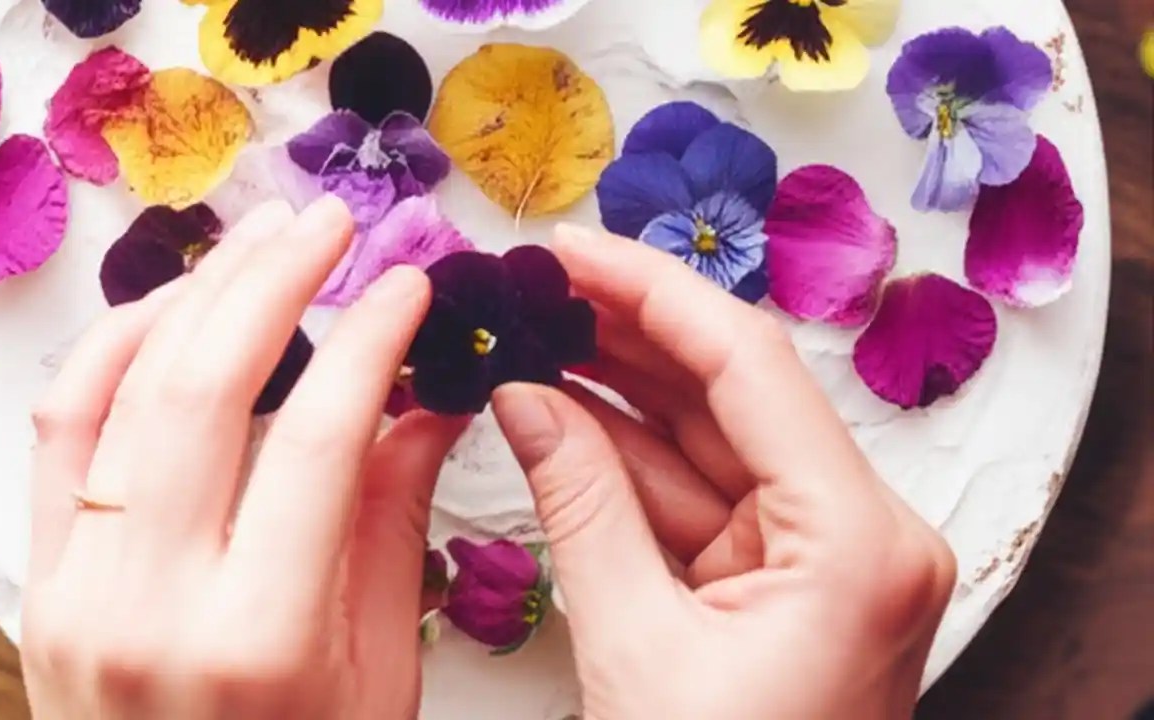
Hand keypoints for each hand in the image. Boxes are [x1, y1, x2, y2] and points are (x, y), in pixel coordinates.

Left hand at [22, 198, 465, 719]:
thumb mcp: (380, 670)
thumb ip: (397, 523)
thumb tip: (432, 397)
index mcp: (261, 637)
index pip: (323, 439)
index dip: (372, 340)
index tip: (408, 286)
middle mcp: (152, 603)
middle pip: (210, 386)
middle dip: (278, 280)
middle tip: (332, 223)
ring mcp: (78, 585)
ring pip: (126, 387)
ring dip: (199, 292)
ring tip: (263, 240)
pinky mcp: (41, 574)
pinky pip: (63, 425)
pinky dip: (115, 344)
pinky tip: (175, 302)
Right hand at [493, 225, 956, 719]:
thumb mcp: (629, 646)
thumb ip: (575, 503)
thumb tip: (523, 397)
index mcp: (858, 547)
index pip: (749, 368)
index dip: (652, 292)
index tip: (574, 247)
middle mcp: (861, 539)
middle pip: (732, 395)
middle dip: (627, 334)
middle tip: (541, 285)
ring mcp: (823, 561)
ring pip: (708, 444)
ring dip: (617, 393)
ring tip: (535, 334)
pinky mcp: (783, 584)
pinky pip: (698, 501)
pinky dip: (627, 463)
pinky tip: (560, 412)